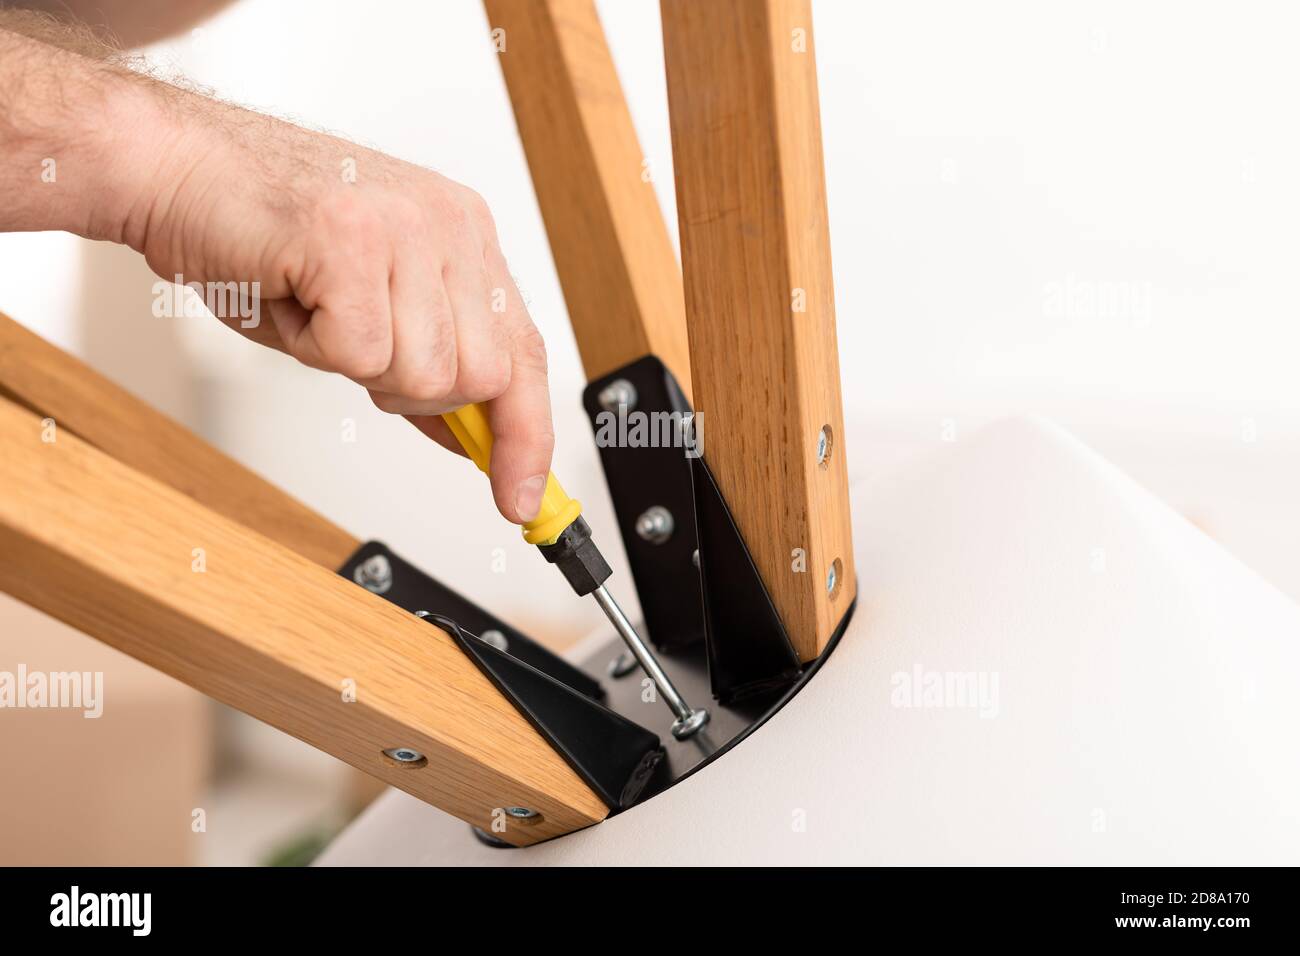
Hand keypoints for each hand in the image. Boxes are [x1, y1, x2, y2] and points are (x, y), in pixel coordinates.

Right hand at [122, 94, 553, 524]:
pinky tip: (293, 298)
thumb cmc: (264, 237)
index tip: (521, 497)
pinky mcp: (352, 240)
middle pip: (480, 379)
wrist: (174, 167)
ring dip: (357, 367)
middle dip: (411, 394)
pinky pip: (360, 355)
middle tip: (351, 343)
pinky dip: (316, 349)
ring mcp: (406, 228)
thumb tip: (476, 441)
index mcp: (465, 236)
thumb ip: (429, 368)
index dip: (527, 435)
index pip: (526, 354)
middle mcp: (450, 225)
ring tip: (317, 309)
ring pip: (424, 375)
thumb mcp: (369, 308)